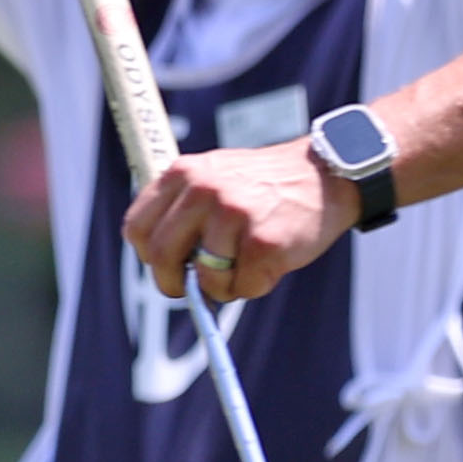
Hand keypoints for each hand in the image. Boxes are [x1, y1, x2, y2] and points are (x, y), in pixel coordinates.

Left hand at [123, 140, 355, 302]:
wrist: (325, 174)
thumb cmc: (268, 184)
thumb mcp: (216, 174)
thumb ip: (184, 207)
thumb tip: (163, 262)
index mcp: (184, 173)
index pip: (137, 227)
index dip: (149, 256)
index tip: (168, 265)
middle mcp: (203, 190)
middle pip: (161, 256)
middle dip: (174, 283)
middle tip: (194, 288)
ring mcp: (233, 216)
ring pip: (205, 279)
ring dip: (224, 285)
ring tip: (246, 264)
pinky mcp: (263, 243)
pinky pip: (241, 288)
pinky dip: (253, 285)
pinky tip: (270, 262)